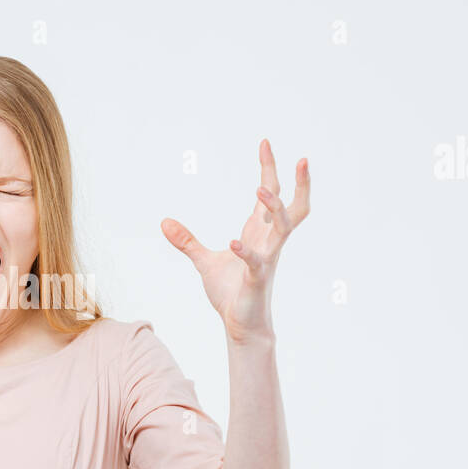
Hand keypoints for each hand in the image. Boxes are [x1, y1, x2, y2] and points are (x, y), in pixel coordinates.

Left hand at [161, 138, 309, 342]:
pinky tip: (232, 243)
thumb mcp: (204, 262)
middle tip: (303, 158)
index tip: (264, 143)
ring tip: (261, 189)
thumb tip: (164, 222)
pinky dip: (245, 251)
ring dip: (275, 208)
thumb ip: (187, 241)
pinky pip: (256, 261)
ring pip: (284, 229)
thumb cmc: (230, 293)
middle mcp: (269, 242)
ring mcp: (267, 259)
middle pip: (293, 207)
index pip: (270, 194)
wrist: (241, 325)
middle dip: (299, 183)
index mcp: (258, 233)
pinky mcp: (258, 279)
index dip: (269, 168)